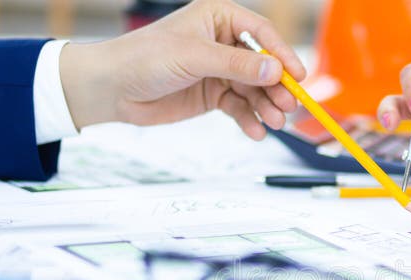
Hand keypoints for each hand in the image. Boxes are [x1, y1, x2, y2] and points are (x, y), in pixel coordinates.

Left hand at [59, 0, 305, 139]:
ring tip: (276, 122)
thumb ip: (237, 64)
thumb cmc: (144, 58)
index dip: (282, 54)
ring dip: (267, 106)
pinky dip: (250, 119)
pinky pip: (240, 107)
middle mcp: (222, 42)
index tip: (298, 76)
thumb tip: (276, 69)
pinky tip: (256, 131)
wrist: (113, 88)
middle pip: (263, 65)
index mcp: (218, 18)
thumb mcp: (194, 57)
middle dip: (277, 86)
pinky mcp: (213, 94)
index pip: (262, 34)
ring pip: (255, 89)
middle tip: (289, 106)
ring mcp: (219, 70)